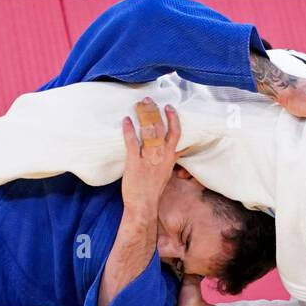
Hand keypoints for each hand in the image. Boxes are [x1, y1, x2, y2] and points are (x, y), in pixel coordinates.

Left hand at [121, 98, 180, 214]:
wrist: (143, 205)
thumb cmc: (153, 189)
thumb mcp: (166, 172)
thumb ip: (171, 158)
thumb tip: (180, 149)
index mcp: (170, 157)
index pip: (176, 133)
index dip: (173, 118)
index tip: (169, 107)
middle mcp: (161, 156)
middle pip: (160, 128)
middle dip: (154, 111)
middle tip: (147, 100)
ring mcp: (148, 159)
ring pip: (148, 132)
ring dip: (143, 116)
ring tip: (138, 105)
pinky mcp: (134, 163)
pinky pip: (132, 142)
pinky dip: (129, 130)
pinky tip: (126, 120)